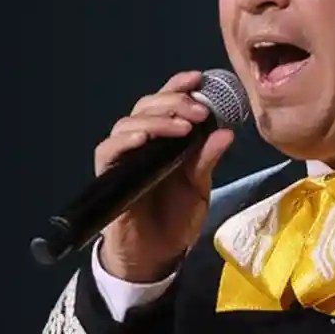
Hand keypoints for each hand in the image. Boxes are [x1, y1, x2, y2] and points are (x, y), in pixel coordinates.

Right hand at [93, 71, 235, 281]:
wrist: (156, 255)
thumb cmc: (175, 219)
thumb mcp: (199, 187)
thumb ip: (207, 160)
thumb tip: (227, 132)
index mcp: (165, 140)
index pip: (167, 103)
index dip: (179, 86)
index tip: (200, 78)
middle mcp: (142, 143)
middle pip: (147, 106)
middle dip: (174, 102)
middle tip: (199, 110)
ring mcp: (123, 158)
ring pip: (129, 123)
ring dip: (156, 120)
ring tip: (183, 126)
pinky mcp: (108, 176)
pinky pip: (109, 150)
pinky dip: (125, 141)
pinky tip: (144, 139)